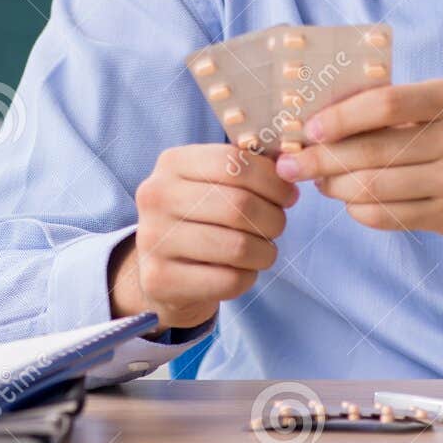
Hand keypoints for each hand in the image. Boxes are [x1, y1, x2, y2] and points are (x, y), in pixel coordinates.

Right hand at [109, 144, 298, 328]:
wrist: (163, 272)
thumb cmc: (200, 219)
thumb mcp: (212, 183)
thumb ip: (247, 169)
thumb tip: (289, 165)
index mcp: (172, 163)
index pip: (232, 162)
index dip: (272, 180)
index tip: (288, 195)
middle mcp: (156, 196)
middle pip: (239, 205)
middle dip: (273, 219)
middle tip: (277, 226)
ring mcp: (153, 239)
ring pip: (238, 246)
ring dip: (264, 252)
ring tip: (262, 251)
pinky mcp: (160, 279)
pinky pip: (228, 280)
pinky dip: (247, 278)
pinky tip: (239, 271)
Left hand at [274, 80, 442, 280]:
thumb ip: (395, 106)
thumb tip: (319, 115)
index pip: (385, 103)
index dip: (339, 117)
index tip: (307, 129)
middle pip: (371, 152)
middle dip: (320, 160)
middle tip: (290, 164)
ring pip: (374, 188)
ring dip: (334, 187)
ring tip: (319, 182)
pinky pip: (388, 216)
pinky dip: (358, 210)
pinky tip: (351, 201)